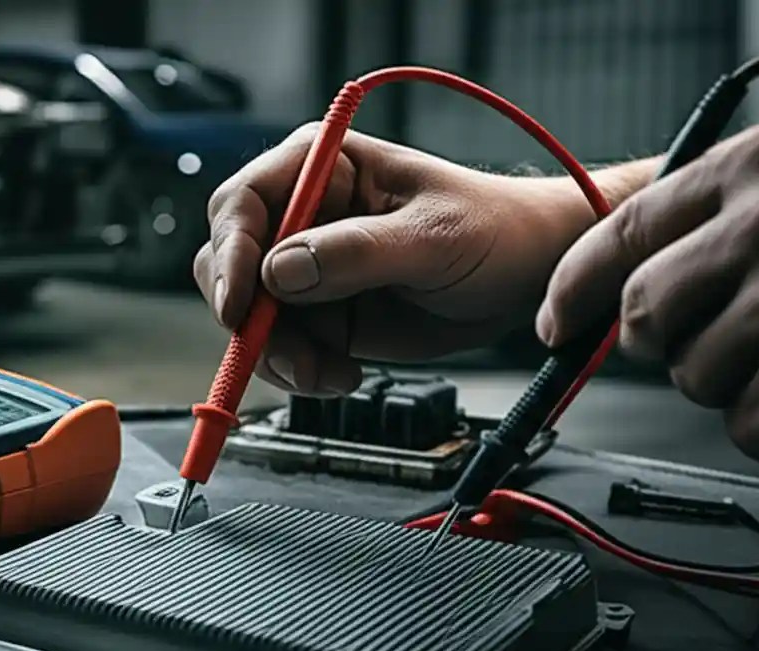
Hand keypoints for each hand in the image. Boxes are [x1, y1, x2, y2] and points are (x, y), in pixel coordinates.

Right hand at [195, 124, 648, 395]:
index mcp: (319, 167)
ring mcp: (306, 268)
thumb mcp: (433, 237)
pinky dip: (299, 371)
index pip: (242, 205)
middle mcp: (300, 214)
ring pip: (248, 316)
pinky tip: (343, 374)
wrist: (529, 276)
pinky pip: (280, 347)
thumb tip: (281, 271)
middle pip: (228, 263)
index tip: (240, 306)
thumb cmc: (494, 231)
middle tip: (286, 354)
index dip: (230, 255)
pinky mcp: (319, 314)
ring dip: (276, 354)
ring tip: (329, 373)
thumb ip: (357, 252)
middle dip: (247, 316)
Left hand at [539, 123, 758, 460]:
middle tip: (726, 333)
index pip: (623, 232)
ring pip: (694, 377)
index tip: (553, 321)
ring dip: (733, 381)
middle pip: (643, 315)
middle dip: (665, 341)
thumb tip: (616, 296)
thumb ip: (722, 220)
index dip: (575, 285)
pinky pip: (750, 425)